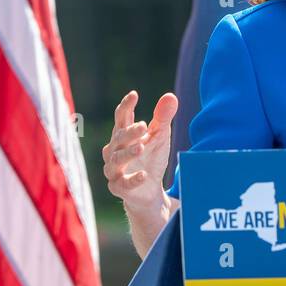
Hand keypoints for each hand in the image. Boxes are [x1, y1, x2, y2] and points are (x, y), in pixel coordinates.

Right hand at [102, 90, 178, 214]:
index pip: (121, 118)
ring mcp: (114, 169)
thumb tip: (171, 96)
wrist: (149, 190)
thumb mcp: (160, 137)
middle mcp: (114, 150)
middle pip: (118, 138)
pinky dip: (133, 179)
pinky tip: (144, 175)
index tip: (134, 95)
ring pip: (117, 159)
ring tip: (142, 147)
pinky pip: (123, 183)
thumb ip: (163, 118)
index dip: (126, 106)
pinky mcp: (118, 187)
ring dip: (129, 153)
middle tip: (143, 125)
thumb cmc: (151, 159)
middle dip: (130, 132)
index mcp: (123, 135)